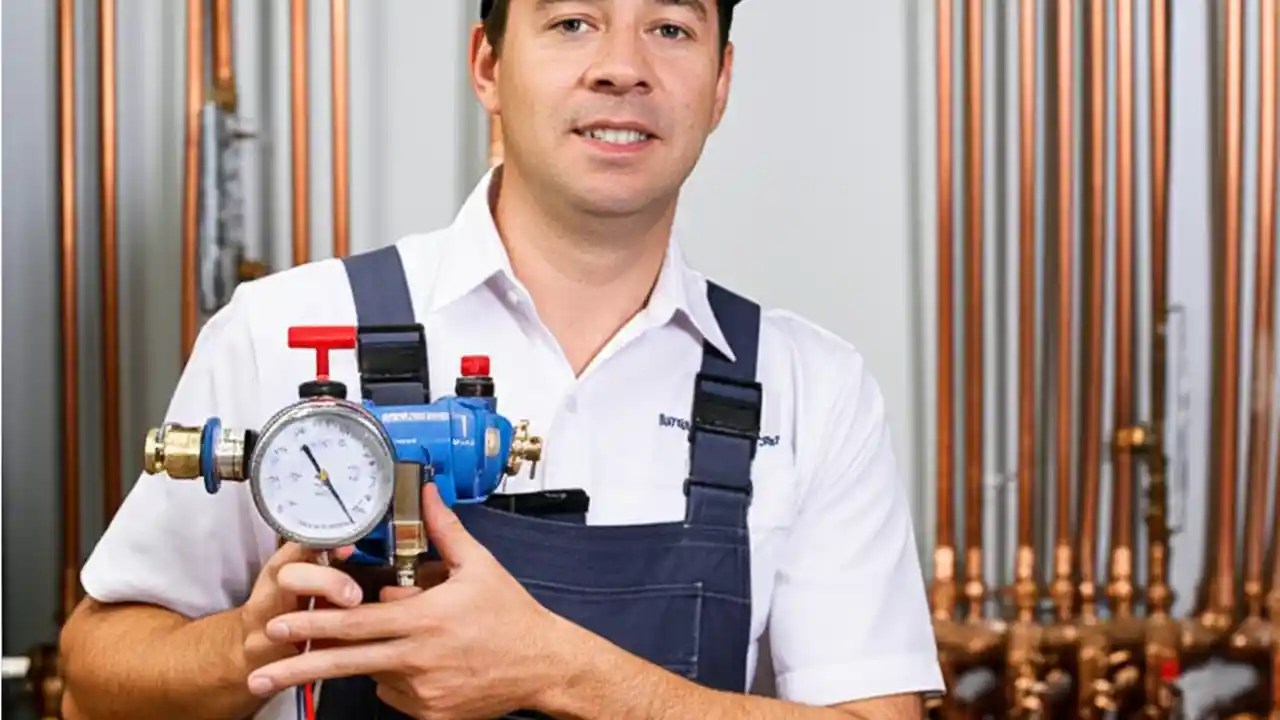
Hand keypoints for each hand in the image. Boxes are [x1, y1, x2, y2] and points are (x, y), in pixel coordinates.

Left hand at [245, 483, 576, 718]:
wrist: (543, 665)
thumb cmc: (512, 617)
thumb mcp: (481, 567)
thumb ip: (445, 531)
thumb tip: (428, 494)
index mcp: (425, 619)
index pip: (356, 622)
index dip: (314, 622)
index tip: (280, 622)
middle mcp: (418, 658)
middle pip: (345, 661)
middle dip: (297, 666)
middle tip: (260, 668)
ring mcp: (423, 691)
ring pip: (374, 675)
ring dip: (371, 661)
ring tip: (413, 648)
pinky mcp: (431, 713)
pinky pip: (396, 695)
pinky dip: (398, 679)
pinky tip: (426, 665)